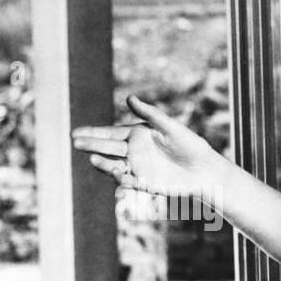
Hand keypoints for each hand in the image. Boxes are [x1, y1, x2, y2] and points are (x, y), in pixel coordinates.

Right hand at [72, 94, 218, 197]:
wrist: (204, 170)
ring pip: (114, 165)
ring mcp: (138, 168)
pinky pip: (128, 181)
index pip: (110, 134)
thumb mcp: (170, 126)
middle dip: (92, 145)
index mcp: (138, 135)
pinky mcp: (145, 183)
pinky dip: (120, 178)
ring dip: (103, 163)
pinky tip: (115, 172)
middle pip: (108, 148)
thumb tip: (128, 98)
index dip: (93, 133)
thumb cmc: (190, 144)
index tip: (76, 133)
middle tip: (76, 143)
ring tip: (94, 159)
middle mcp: (134, 151)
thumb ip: (149, 114)